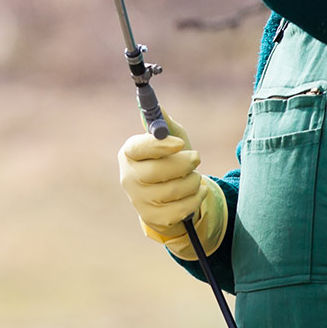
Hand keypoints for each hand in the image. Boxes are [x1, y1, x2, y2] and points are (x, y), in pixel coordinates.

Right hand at [117, 114, 227, 260]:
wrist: (171, 197)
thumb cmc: (170, 161)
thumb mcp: (170, 141)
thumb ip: (165, 125)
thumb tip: (159, 108)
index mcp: (129, 154)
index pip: (138, 148)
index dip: (159, 145)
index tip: (180, 143)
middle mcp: (128, 178)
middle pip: (157, 171)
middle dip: (184, 163)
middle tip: (196, 158)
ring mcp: (139, 200)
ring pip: (174, 190)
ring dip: (193, 181)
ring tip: (196, 177)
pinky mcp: (153, 218)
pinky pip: (181, 209)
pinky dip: (196, 199)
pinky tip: (198, 192)